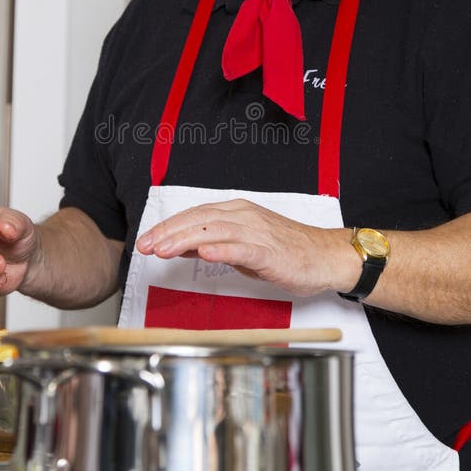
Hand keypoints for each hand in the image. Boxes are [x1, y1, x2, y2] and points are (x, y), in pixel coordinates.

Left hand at [136, 199, 352, 296]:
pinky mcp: (269, 251)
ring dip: (185, 240)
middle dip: (168, 232)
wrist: (326, 257)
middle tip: (144, 246)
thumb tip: (183, 247)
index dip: (167, 227)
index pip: (194, 216)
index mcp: (237, 213)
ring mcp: (257, 232)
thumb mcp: (244, 248)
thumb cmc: (288, 253)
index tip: (145, 240)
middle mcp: (244, 217)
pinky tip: (203, 253)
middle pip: (198, 220)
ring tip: (163, 250)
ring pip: (214, 231)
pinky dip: (221, 249)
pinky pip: (241, 248)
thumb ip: (215, 245)